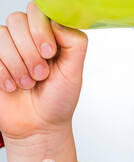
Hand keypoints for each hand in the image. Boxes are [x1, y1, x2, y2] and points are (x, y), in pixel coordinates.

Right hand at [0, 4, 86, 143]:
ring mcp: (6, 47)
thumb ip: (74, 44)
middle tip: (41, 75)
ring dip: (18, 65)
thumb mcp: (74, 73)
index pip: (37, 11)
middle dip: (30, 52)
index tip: (49, 53)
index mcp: (47, 35)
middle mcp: (24, 37)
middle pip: (17, 21)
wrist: (39, 126)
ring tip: (28, 83)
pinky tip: (12, 87)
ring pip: (2, 36)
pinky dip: (4, 73)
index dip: (40, 30)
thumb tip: (58, 21)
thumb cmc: (58, 100)